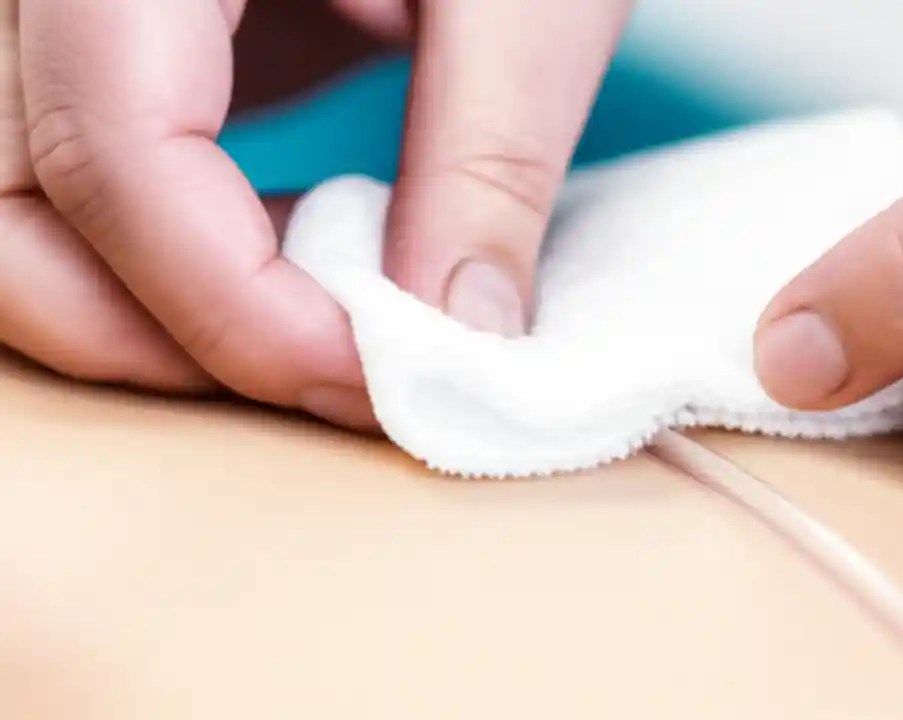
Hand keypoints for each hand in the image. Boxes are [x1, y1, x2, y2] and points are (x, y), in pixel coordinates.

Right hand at [5, 0, 628, 427]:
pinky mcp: (112, 25)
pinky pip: (76, 168)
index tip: (364, 379)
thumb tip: (459, 337)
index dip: (226, 301)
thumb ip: (488, 154)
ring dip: (144, 309)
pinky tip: (287, 254)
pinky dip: (165, 254)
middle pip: (2, 197)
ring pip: (9, 201)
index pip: (110, 141)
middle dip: (151, 335)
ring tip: (311, 330)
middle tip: (323, 381)